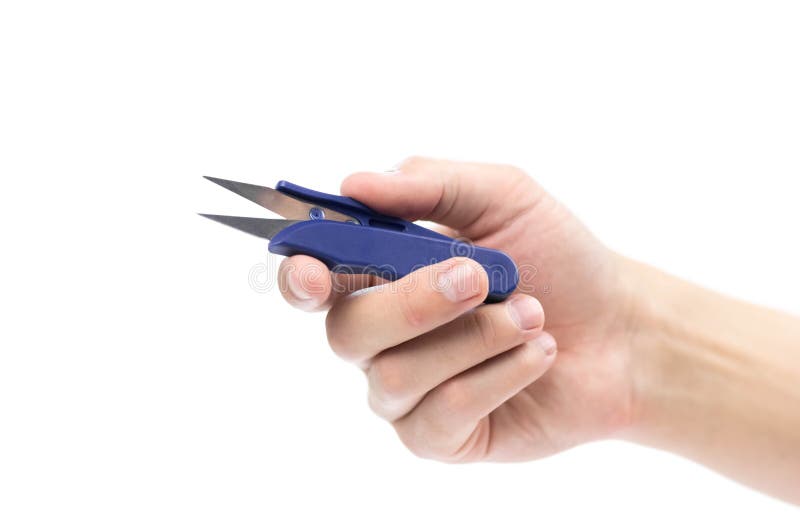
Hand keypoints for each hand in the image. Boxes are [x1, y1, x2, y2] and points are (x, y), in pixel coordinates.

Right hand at [278, 157, 639, 461]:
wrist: (620, 328)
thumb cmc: (558, 257)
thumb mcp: (502, 197)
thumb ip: (428, 185)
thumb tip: (353, 185)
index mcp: (384, 275)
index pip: (313, 281)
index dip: (300, 276)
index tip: (312, 271)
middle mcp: (384, 337)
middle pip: (347, 330)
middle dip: (415, 302)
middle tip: (478, 278)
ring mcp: (408, 391)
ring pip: (396, 374)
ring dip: (475, 337)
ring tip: (531, 315)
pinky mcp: (439, 436)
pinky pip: (441, 414)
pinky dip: (498, 376)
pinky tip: (537, 355)